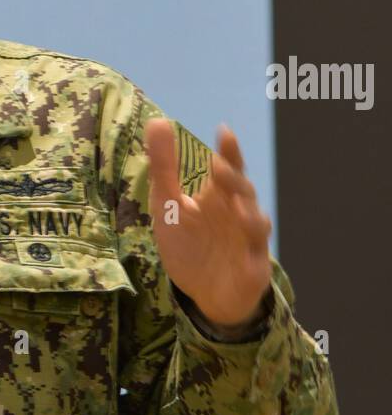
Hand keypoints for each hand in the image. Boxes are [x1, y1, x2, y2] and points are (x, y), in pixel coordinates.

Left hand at [145, 119, 272, 327]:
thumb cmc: (191, 244)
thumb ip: (164, 167)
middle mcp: (239, 213)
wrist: (205, 292)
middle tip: (218, 166)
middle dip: (233, 180)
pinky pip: (257, 257)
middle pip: (243, 192)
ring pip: (256, 223)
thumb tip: (157, 122)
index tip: (223, 131)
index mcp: (220, 197)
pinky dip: (253, 250)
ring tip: (237, 206)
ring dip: (249, 215)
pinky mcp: (253, 268)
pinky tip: (247, 245)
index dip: (229, 151)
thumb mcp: (169, 206)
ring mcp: (249, 240)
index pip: (228, 169)